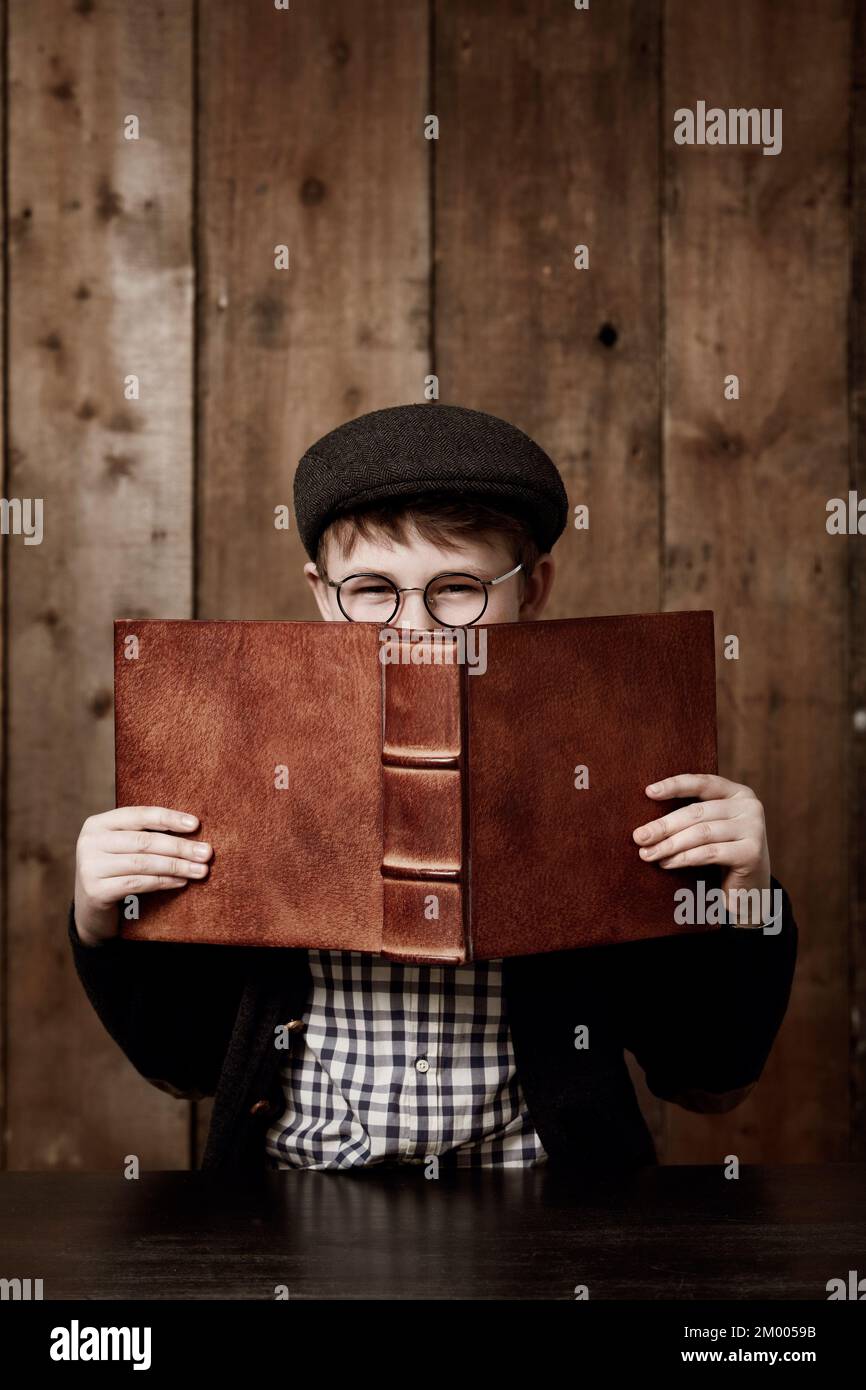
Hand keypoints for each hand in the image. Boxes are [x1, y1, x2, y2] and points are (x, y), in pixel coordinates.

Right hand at [74, 806, 211, 945]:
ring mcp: (90, 867)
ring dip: (176, 866)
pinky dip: (163, 881)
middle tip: (206, 853)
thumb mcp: (124, 847)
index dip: (169, 818)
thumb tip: (193, 828)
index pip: (139, 815)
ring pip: (143, 863)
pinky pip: (138, 883)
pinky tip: (181, 881)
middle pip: (144, 841)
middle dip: (179, 847)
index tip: (196, 824)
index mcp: (98, 823)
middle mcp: (90, 842)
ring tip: (200, 870)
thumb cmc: (117, 870)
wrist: (91, 908)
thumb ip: (146, 835)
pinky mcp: (95, 891)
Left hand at [632, 774, 770, 916]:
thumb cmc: (722, 853)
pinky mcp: (752, 852)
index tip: (648, 792)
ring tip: (648, 854)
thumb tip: (648, 815)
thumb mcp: (711, 827)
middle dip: (664, 825)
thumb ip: (692, 814)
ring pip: (701, 833)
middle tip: (639, 837)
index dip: (674, 786)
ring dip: (669, 845)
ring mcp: (754, 828)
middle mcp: (750, 806)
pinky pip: (709, 852)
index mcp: (738, 792)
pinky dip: (684, 858)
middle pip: (697, 812)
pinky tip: (667, 863)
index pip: (702, 783)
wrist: (750, 889)